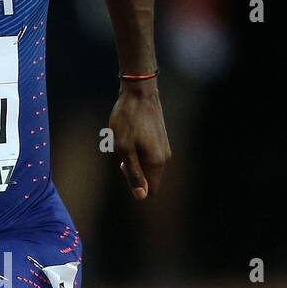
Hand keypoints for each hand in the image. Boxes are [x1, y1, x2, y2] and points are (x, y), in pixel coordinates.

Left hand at [109, 85, 170, 199]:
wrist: (139, 92)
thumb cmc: (128, 119)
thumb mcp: (124, 149)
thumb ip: (133, 173)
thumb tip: (142, 195)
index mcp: (156, 162)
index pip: (150, 190)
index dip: (135, 184)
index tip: (125, 165)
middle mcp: (164, 157)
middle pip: (148, 177)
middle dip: (132, 170)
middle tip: (122, 149)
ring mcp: (163, 147)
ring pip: (146, 164)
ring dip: (132, 157)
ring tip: (125, 139)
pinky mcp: (160, 139)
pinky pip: (146, 154)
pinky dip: (135, 148)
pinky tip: (130, 133)